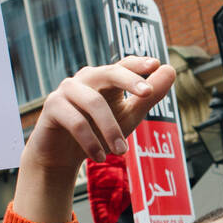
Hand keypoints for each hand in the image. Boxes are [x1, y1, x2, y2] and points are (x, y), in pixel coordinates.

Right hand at [24, 56, 176, 174]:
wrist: (62, 156)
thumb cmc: (98, 132)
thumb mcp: (128, 116)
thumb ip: (149, 97)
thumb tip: (170, 70)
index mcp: (106, 78)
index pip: (124, 65)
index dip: (138, 64)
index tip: (155, 64)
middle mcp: (86, 79)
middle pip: (109, 73)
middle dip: (130, 81)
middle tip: (147, 94)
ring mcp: (67, 90)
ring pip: (94, 102)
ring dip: (111, 129)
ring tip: (122, 152)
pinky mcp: (52, 107)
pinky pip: (75, 122)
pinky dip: (90, 141)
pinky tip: (99, 158)